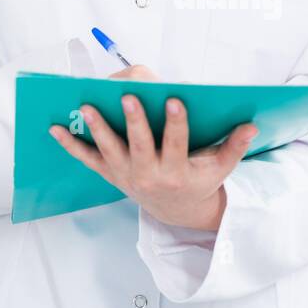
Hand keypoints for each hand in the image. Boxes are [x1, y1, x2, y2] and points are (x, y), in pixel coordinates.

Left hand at [48, 65, 257, 231]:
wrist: (176, 211)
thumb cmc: (199, 181)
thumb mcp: (220, 168)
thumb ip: (235, 146)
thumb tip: (252, 126)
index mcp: (177, 170)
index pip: (177, 143)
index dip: (177, 122)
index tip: (175, 100)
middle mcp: (149, 174)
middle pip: (140, 144)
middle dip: (134, 120)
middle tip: (128, 95)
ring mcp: (126, 175)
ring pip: (109, 150)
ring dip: (97, 128)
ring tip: (88, 106)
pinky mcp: (110, 174)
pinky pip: (87, 159)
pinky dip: (70, 145)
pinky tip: (55, 128)